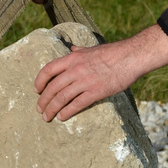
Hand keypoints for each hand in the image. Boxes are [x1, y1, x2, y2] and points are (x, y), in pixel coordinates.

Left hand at [34, 24, 167, 121]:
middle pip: (52, 88)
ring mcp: (85, 82)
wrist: (130, 57)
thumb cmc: (112, 52)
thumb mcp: (90, 49)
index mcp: (72, 58)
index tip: (36, 90)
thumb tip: (71, 49)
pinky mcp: (96, 92)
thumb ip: (78, 51)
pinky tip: (62, 117)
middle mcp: (75, 70)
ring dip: (51, 109)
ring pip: (61, 98)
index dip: (39, 81)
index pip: (48, 70)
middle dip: (43, 101)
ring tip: (47, 117)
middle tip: (39, 110)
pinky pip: (76, 105)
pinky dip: (67, 112)